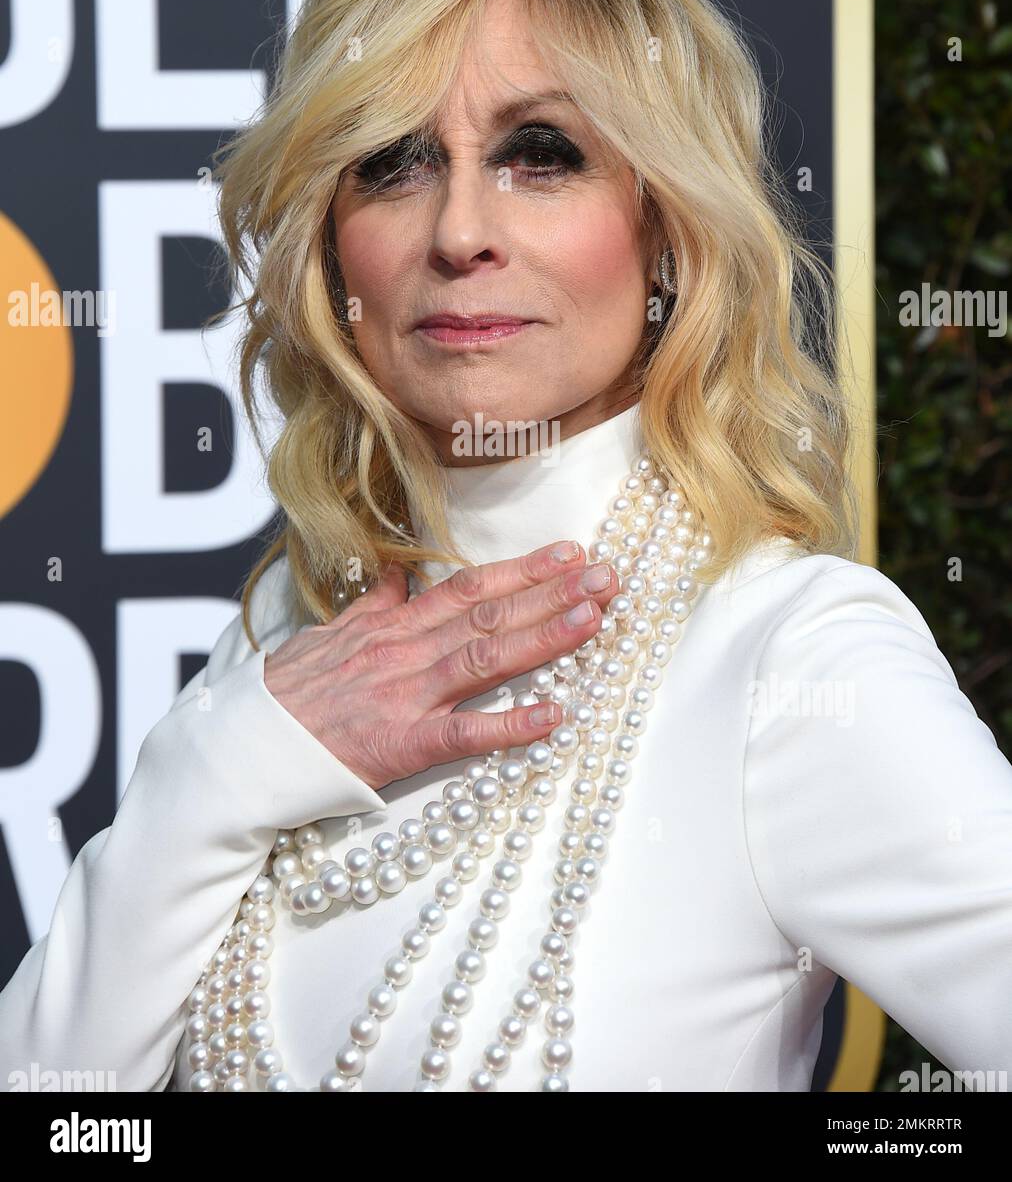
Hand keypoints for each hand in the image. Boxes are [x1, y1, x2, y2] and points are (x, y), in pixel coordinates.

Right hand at [262, 541, 619, 790]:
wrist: (244, 747)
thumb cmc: (286, 693)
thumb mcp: (329, 635)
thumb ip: (374, 606)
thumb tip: (399, 578)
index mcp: (392, 626)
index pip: (468, 587)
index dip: (522, 569)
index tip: (569, 554)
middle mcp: (404, 652)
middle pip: (489, 614)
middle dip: (553, 593)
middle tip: (608, 576)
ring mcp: (404, 696)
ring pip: (485, 658)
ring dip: (544, 636)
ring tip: (595, 619)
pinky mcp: (398, 745)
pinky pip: (463, 735)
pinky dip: (510, 726)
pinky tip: (555, 717)